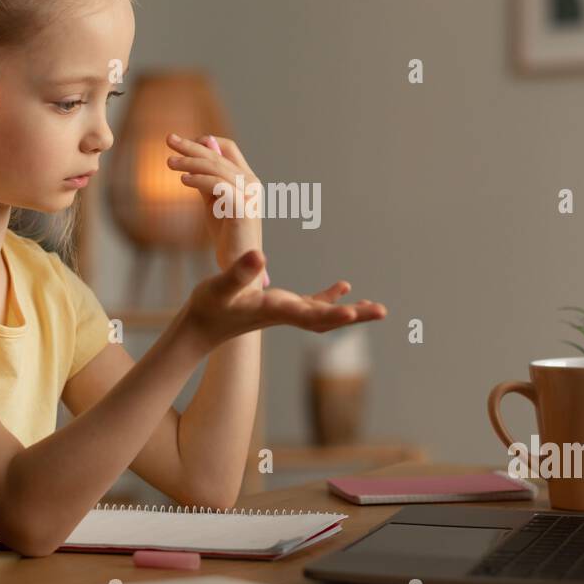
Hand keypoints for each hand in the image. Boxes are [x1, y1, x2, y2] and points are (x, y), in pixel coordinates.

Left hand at [165, 133, 262, 274]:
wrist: (240, 269)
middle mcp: (251, 184)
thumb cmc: (227, 235)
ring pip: (217, 168)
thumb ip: (206, 178)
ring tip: (170, 163)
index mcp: (247, 179)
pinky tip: (183, 180)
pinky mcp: (243, 210)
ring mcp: (249, 196)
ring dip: (190, 162)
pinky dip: (200, 180)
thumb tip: (200, 149)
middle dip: (191, 146)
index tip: (181, 143)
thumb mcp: (213, 201)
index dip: (206, 142)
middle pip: (219, 156)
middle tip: (169, 140)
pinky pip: (219, 186)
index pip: (229, 148)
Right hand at [178, 249, 386, 353]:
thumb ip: (238, 273)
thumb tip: (260, 255)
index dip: (329, 312)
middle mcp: (285, 314)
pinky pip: (313, 305)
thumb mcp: (219, 287)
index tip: (351, 312)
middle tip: (382, 311)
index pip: (306, 314)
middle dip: (354, 316)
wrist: (201, 327)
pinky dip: (331, 298)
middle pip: (325, 319)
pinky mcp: (282, 308)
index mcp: (272, 310)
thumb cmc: (208, 307)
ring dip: (351, 312)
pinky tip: (346, 286)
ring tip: (377, 308)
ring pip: (325, 315)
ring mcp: (285, 313)